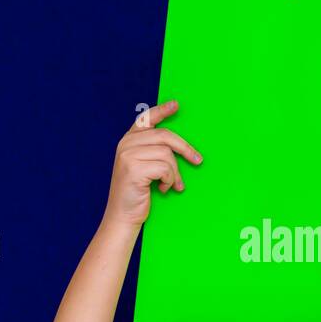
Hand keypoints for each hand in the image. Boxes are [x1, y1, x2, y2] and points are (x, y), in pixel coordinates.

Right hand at [102, 100, 202, 227]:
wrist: (122, 216)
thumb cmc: (137, 193)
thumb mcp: (143, 167)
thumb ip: (152, 152)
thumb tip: (177, 146)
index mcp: (128, 141)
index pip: (146, 119)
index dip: (162, 111)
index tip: (177, 105)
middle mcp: (126, 144)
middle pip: (165, 136)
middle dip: (185, 148)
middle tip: (198, 160)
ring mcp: (127, 155)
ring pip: (166, 154)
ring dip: (175, 173)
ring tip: (172, 185)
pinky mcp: (133, 168)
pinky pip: (165, 168)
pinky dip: (170, 180)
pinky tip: (164, 189)